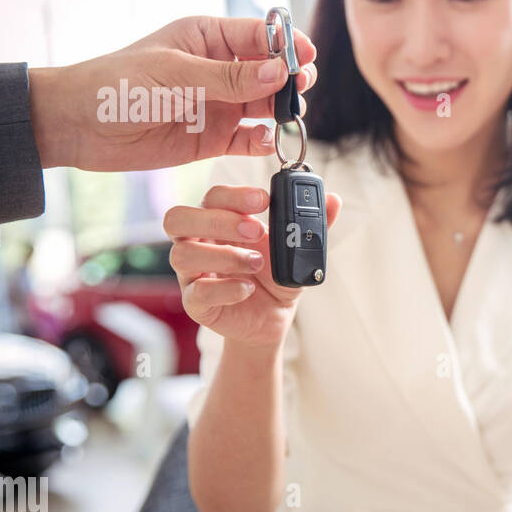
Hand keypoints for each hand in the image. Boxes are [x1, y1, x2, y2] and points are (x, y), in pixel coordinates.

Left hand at [28, 15, 318, 171]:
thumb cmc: (117, 85)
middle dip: (290, 80)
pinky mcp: (214, 137)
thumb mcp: (176, 75)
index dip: (287, 45)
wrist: (79, 126)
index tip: (306, 57)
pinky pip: (251, 139)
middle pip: (271, 72)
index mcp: (208, 38)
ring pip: (267, 105)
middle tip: (299, 90)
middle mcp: (220, 70)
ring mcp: (219, 104)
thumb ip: (230, 77)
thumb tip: (279, 72)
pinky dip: (264, 141)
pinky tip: (267, 141)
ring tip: (288, 117)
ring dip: (282, 111)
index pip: (260, 34)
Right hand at [164, 184, 341, 348]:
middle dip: (218, 220)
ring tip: (257, 263)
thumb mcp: (297, 248)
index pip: (211, 197)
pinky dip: (225, 288)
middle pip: (178, 218)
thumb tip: (334, 199)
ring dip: (224, 255)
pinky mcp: (197, 303)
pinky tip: (248, 288)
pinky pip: (197, 292)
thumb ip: (311, 224)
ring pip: (181, 254)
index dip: (234, 194)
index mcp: (218, 221)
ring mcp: (193, 274)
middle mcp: (198, 243)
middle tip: (256, 230)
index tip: (264, 199)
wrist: (273, 317)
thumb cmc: (276, 275)